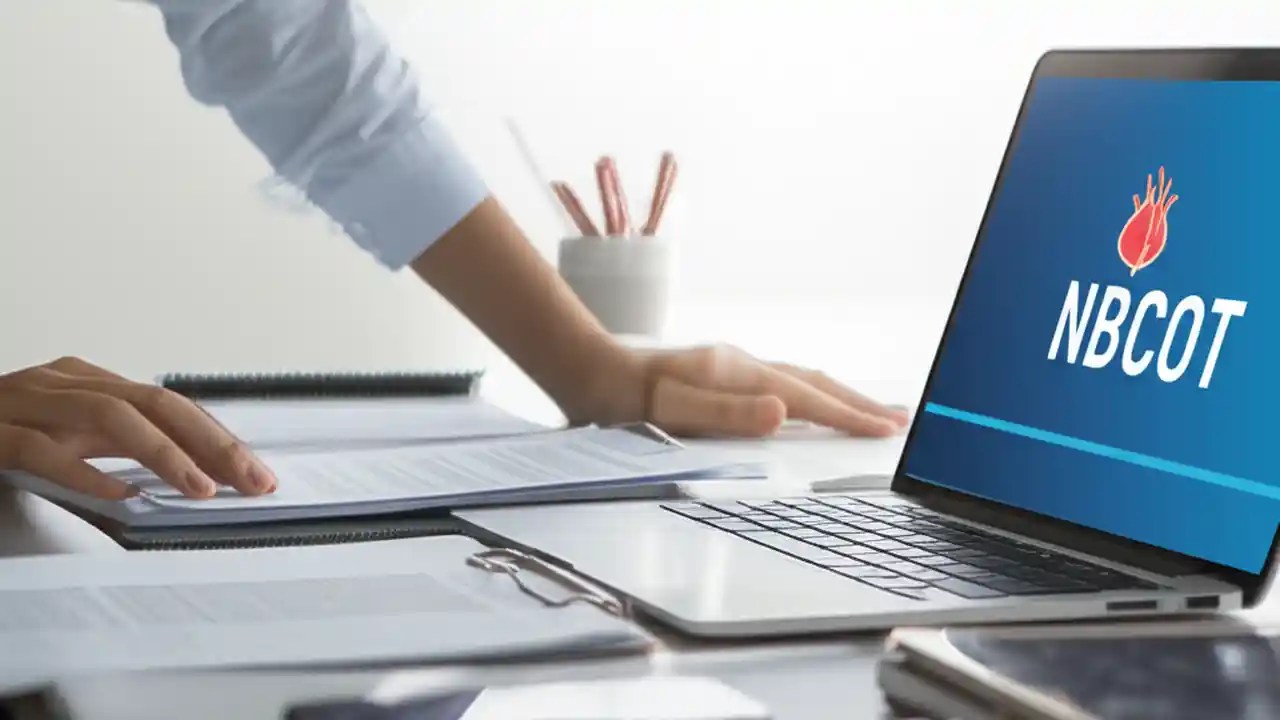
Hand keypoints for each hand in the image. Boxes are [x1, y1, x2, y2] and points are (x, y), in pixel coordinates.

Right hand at [0, 357, 275, 499]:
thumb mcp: (64, 438)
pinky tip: (119, 496)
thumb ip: (115, 448)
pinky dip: (84, 472)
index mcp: (84, 383)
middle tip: (253, 480)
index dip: (217, 436)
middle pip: (154, 403)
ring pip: (109, 416)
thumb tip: (191, 474)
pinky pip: (41, 449)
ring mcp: (23, 403)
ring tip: (200, 488)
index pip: (168, 404)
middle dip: (212, 442)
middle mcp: (61, 383)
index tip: (256, 471)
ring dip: (163, 453)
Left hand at [584, 344, 910, 437]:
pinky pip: (781, 384)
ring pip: (800, 381)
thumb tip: (784, 413)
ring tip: (867, 412)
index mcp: (738, 373)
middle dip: (857, 403)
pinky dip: (810, 396)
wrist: (589, 374)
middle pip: (814, 382)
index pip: (807, 398)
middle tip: (898, 421)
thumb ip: (727, 412)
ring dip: (837, 397)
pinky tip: (806, 410)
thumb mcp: (673, 409)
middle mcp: (742, 365)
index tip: (888, 431)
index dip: (850, 417)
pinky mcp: (721, 378)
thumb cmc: (625, 399)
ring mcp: (732, 369)